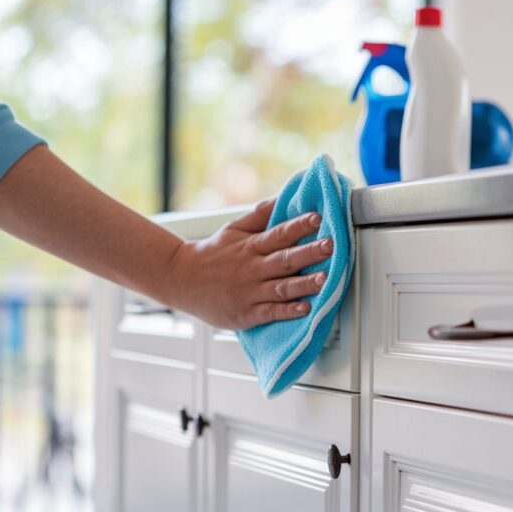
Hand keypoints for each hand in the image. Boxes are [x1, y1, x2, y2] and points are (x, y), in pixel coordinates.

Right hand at [167, 199, 332, 329]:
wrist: (181, 280)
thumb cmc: (212, 254)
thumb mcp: (234, 230)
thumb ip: (260, 216)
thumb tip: (283, 198)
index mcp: (251, 246)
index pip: (279, 233)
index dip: (299, 226)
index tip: (318, 218)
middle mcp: (252, 268)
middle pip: (285, 259)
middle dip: (309, 253)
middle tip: (330, 246)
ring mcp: (250, 292)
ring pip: (281, 287)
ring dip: (304, 284)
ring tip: (324, 279)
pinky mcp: (246, 313)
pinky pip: (270, 312)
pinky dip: (288, 311)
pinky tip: (305, 309)